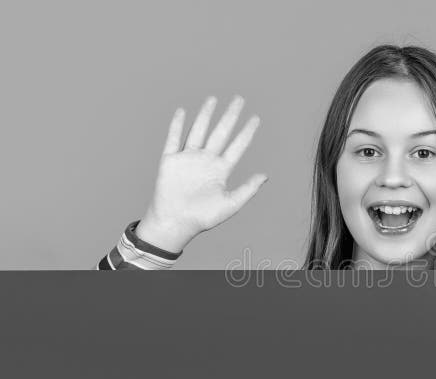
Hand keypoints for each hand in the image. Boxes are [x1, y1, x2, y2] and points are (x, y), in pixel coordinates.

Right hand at [136, 95, 267, 252]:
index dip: (247, 132)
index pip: (237, 146)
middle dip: (230, 116)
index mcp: (221, 170)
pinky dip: (177, 125)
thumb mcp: (230, 204)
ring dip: (205, 115)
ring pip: (198, 131)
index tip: (256, 118)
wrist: (175, 223)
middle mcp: (206, 161)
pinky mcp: (170, 161)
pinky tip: (182, 112)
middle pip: (220, 132)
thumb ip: (248, 189)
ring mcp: (188, 159)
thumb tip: (265, 175)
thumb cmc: (202, 218)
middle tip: (239, 98)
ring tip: (213, 99)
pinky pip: (173, 139)